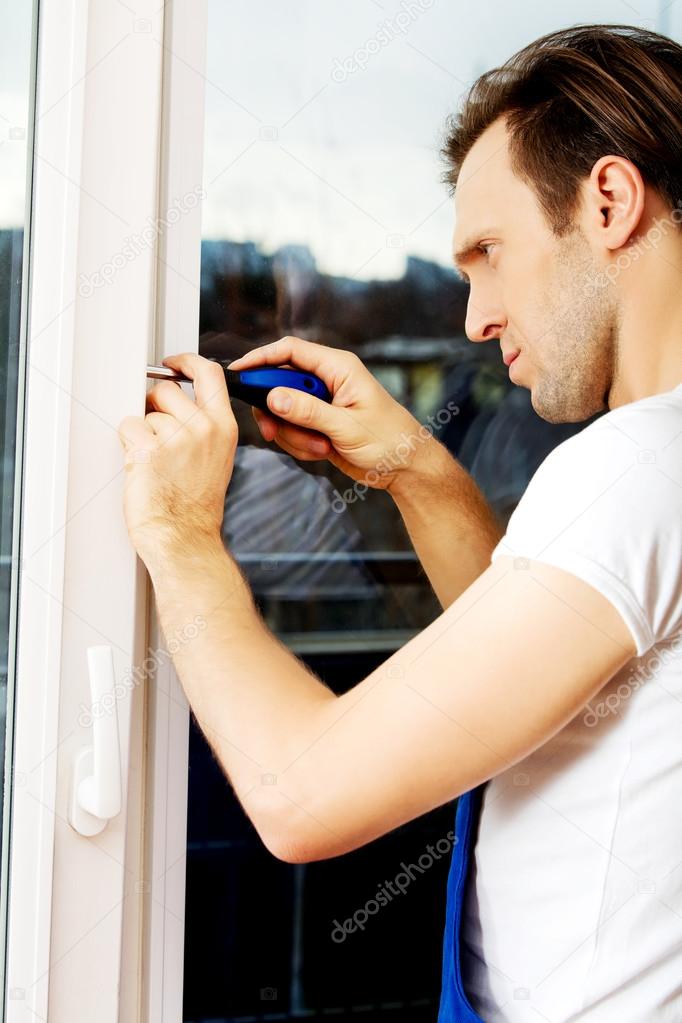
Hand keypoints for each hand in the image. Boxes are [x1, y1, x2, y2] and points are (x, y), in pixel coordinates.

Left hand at [117, 353, 235, 568]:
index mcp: (223, 428)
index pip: (209, 374)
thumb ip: (204, 424)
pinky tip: (144, 466)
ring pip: (145, 412)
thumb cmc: (196, 505)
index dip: (186, 362)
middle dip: (156, 406)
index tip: (172, 364)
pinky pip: (128, 426)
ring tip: (156, 461)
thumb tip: (177, 400)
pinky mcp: (148, 448)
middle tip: (158, 435)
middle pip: (167, 390)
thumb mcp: (217, 457)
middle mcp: (203, 428)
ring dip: (143, 432)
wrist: (184, 537)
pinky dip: (129, 444)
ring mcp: (176, 437)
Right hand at [228, 336, 429, 489]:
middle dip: (276, 411)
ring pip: (282, 411)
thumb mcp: (347, 427)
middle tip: (273, 431)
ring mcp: (321, 403)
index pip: (290, 351)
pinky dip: (300, 445)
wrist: (405, 467)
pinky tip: (323, 452)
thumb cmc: (390, 440)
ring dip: (293, 435)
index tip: (239, 372)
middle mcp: (327, 381)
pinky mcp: (318, 424)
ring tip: (320, 447)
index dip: (261, 358)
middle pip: (279, 383)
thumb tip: (274, 397)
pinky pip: (291, 430)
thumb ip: (309, 411)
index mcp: (338, 368)